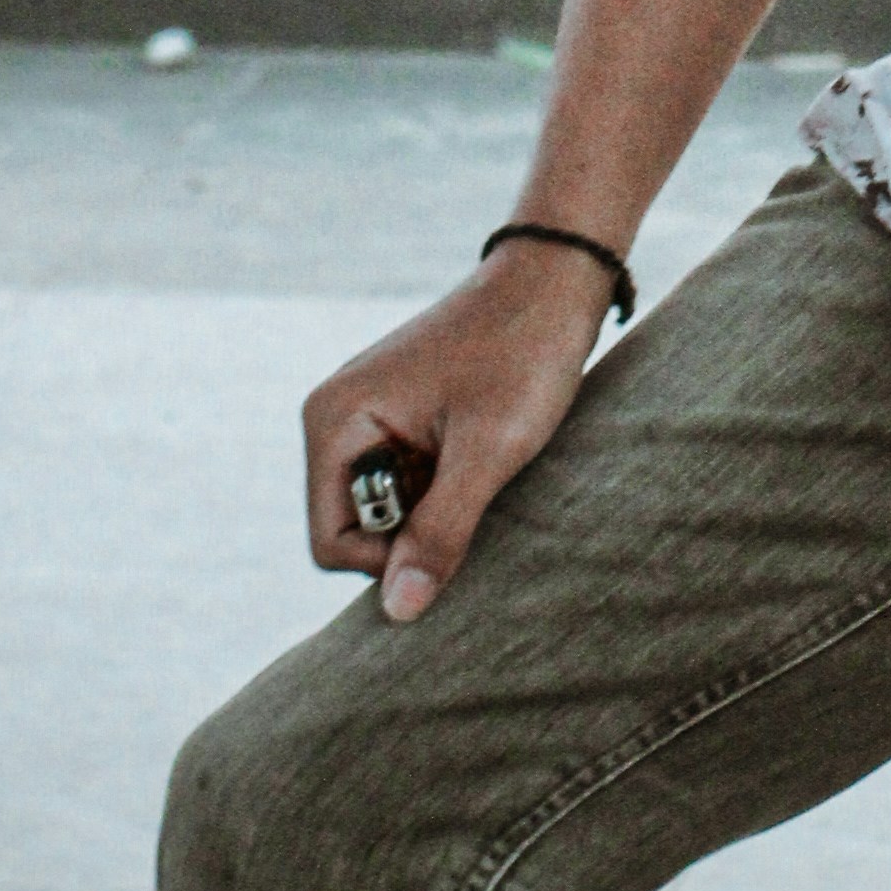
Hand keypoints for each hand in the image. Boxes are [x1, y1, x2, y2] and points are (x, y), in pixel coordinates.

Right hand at [302, 235, 619, 622]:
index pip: (332, 544)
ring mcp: (368, 416)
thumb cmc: (524, 355)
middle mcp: (336, 417)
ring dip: (435, 508)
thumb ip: (440, 531)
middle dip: (414, 530)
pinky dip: (444, 487)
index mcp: (334, 420)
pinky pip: (406, 483)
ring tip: (483, 463)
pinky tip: (482, 454)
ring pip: (386, 510)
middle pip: (355, 531)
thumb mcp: (489, 451)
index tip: (457, 518)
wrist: (558, 278)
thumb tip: (397, 612)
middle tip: (474, 486)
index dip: (392, 557)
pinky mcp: (400, 417)